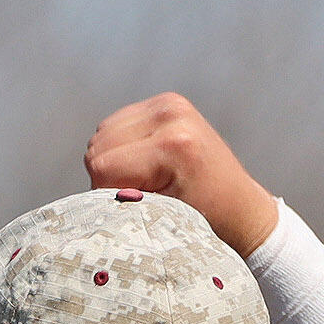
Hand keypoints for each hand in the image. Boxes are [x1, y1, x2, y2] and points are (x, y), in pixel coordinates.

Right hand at [83, 92, 280, 256]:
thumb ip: (120, 201)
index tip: (138, 206)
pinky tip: (147, 161)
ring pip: (102, 135)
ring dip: (115, 160)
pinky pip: (115, 125)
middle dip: (111, 176)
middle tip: (144, 193)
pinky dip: (122, 147)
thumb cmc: (203, 221)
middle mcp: (171, 113)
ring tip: (147, 177)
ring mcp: (168, 103)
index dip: (110, 193)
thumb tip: (85, 203)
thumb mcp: (159, 218)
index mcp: (173, 143)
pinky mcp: (165, 102)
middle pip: (98, 147)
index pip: (102, 166)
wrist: (238, 207)